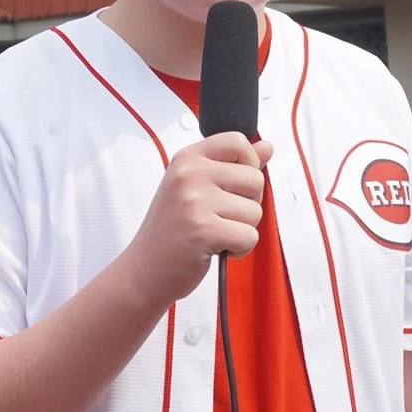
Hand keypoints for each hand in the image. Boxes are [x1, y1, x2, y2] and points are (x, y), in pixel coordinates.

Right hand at [120, 133, 273, 309]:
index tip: (236, 184)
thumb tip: (267, 148)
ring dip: (242, 230)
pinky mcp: (204, 230)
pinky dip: (240, 249)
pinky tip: (216, 249)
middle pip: (254, 179)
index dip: (249, 163)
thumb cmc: (171, 230)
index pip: (237, 141)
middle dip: (248, 204)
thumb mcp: (195, 187)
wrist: (144, 269)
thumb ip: (232, 165)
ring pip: (255, 211)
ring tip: (215, 235)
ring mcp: (195, 201)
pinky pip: (250, 236)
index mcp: (187, 158)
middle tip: (220, 217)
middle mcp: (189, 174)